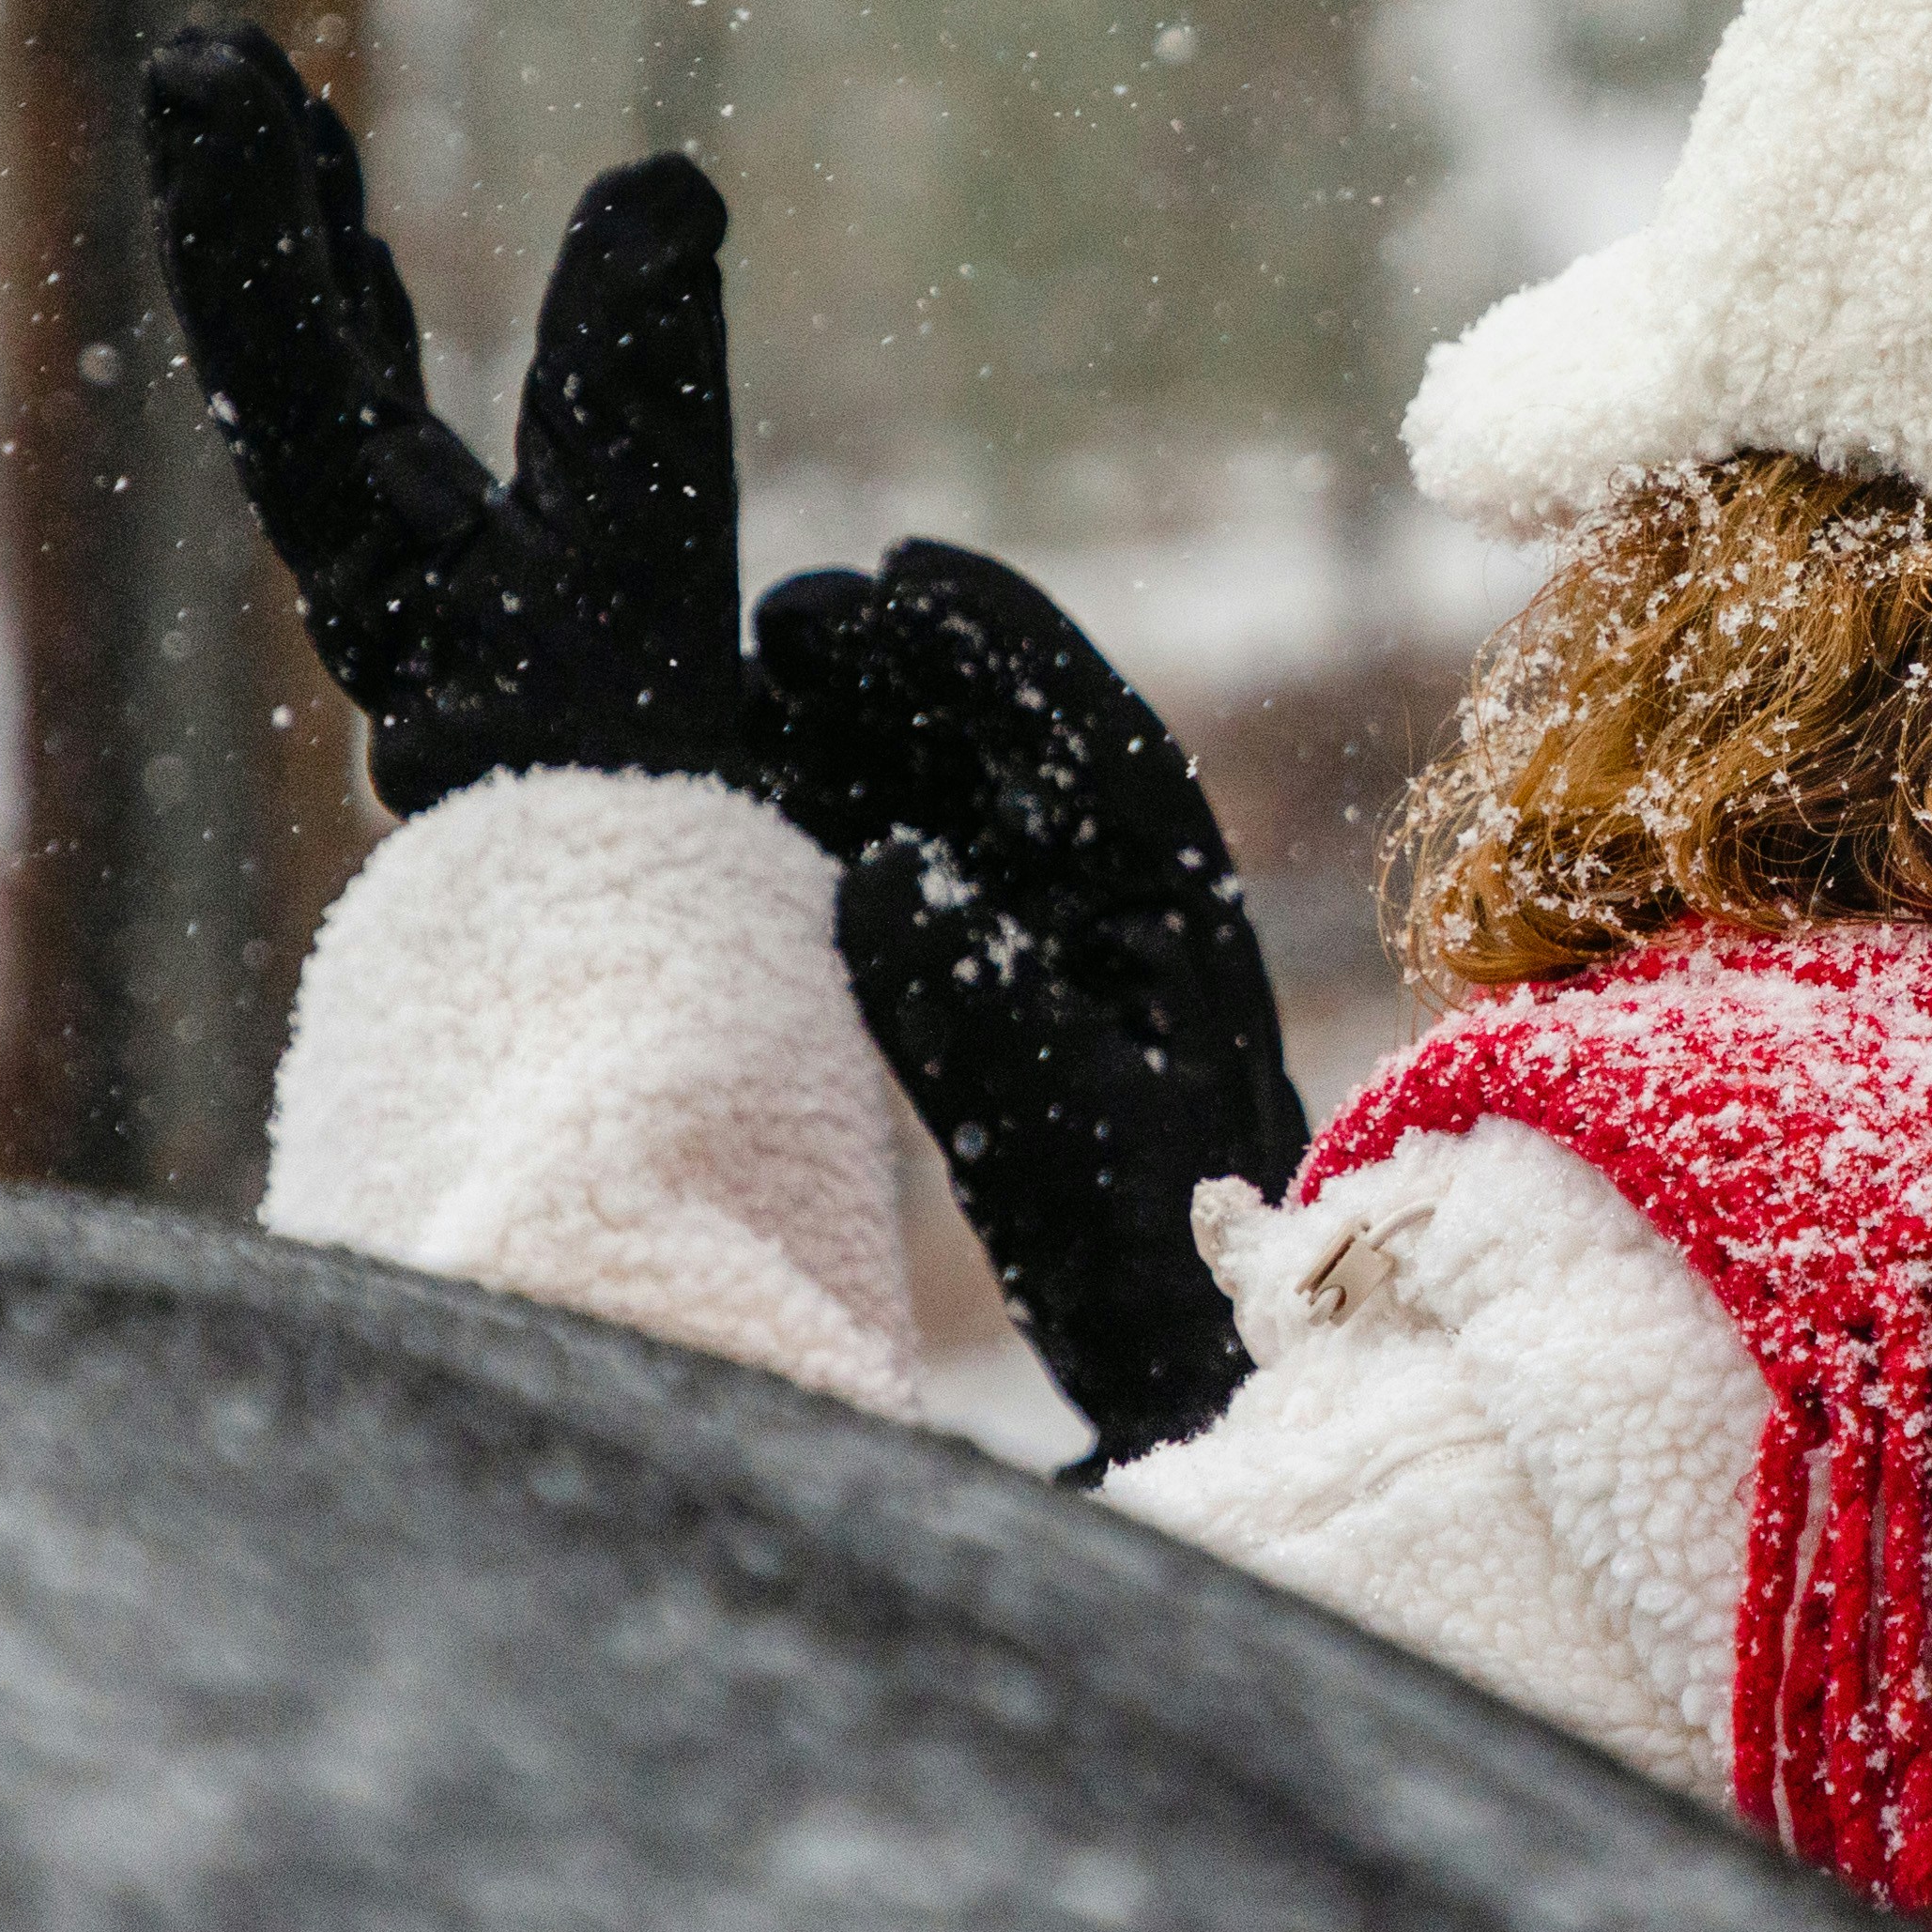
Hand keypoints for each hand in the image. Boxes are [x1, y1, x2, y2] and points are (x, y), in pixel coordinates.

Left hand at [142, 23, 753, 814]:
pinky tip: (366, 255)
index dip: (239, 194)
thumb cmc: (638, 767)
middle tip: (207, 48)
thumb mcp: (664, 564)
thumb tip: (656, 181)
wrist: (629, 915)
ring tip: (281, 106)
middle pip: (257, 340)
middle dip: (234, 189)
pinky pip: (363, 409)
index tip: (211, 62)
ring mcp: (384, 560)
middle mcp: (346, 548)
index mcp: (368, 545)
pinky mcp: (439, 575)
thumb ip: (651, 374)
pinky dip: (353, 308)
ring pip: (305, 368)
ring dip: (291, 235)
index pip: (278, 341)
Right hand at [756, 539, 1300, 1470]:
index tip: (902, 565)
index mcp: (1176, 913)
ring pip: (959, 800)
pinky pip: (921, 876)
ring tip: (755, 675)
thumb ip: (978, 1012)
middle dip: (909, 666)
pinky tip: (763, 787)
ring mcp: (1060, 945)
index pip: (1091, 736)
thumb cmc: (1152, 1271)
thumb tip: (878, 869)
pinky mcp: (1001, 993)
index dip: (1002, 639)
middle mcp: (1123, 907)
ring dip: (868, 731)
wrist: (1173, 1367)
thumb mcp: (1071, 1147)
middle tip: (786, 613)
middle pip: (1013, 746)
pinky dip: (846, 821)